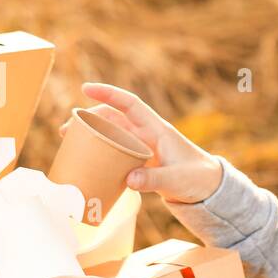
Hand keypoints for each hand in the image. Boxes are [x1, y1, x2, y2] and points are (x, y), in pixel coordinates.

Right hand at [62, 82, 223, 203]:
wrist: (210, 189)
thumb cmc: (198, 178)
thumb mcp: (177, 180)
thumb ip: (154, 180)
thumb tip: (127, 180)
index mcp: (158, 130)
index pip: (130, 104)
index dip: (109, 94)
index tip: (86, 88)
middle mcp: (149, 135)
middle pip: (115, 119)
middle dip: (90, 119)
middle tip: (67, 130)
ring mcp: (144, 148)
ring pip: (114, 135)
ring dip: (93, 136)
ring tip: (71, 143)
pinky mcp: (142, 163)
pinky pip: (118, 153)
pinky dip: (103, 155)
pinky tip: (90, 163)